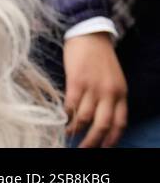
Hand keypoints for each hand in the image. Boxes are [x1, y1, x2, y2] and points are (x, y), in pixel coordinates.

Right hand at [64, 32, 127, 146]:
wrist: (89, 33)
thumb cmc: (99, 56)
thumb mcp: (113, 78)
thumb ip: (109, 96)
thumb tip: (99, 116)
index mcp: (121, 93)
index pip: (120, 123)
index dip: (112, 138)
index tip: (104, 148)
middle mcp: (109, 93)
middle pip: (103, 125)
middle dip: (93, 141)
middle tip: (83, 149)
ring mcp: (94, 87)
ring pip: (86, 117)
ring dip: (76, 129)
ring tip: (68, 134)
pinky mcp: (77, 80)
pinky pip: (72, 104)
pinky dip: (66, 115)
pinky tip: (61, 118)